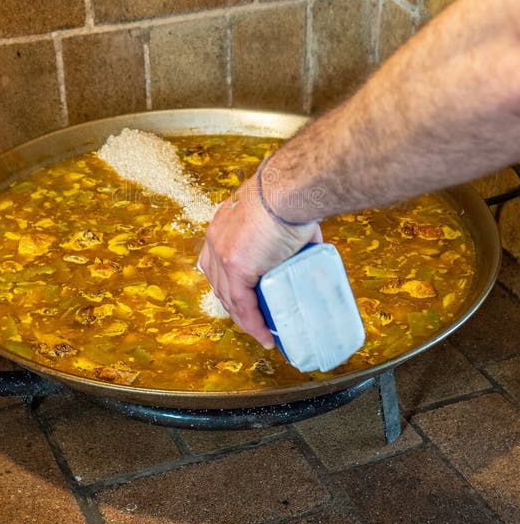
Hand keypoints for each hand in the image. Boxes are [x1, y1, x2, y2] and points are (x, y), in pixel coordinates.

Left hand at [198, 175, 321, 347]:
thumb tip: (306, 243)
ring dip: (246, 320)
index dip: (229, 284)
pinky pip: (243, 305)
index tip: (245, 297)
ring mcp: (223, 254)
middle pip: (219, 283)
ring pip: (229, 298)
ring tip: (264, 332)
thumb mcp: (281, 213)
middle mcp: (216, 239)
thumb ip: (286, 230)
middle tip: (257, 319)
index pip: (217, 262)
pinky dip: (254, 324)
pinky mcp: (236, 267)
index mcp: (223, 224)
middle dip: (236, 306)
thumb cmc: (291, 193)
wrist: (290, 188)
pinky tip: (265, 334)